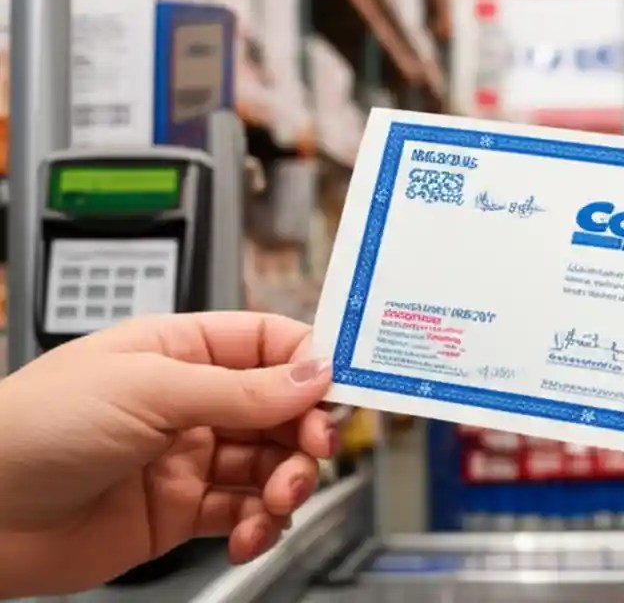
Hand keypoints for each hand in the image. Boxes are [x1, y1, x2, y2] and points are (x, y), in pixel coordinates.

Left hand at [0, 312, 334, 597]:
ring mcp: (187, 456)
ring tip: (277, 501)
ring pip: (270, 464)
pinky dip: (259, 525)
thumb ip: (241, 389)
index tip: (339, 392)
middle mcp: (191, 400)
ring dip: (287, 483)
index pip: (272, 344)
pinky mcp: (179, 510)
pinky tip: (251, 532)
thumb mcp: (149, 390)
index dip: (313, 365)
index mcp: (182, 349)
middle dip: (306, 433)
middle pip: (283, 409)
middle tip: (310, 453)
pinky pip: (242, 512)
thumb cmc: (33, 427)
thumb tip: (314, 374)